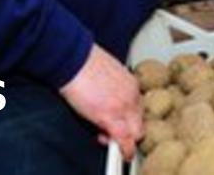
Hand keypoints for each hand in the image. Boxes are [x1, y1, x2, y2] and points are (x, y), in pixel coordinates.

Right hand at [59, 45, 142, 159]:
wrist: (73, 59)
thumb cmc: (83, 63)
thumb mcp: (107, 74)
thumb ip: (113, 88)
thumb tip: (108, 100)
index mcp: (131, 83)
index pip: (138, 106)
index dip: (129, 117)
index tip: (120, 120)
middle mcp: (132, 95)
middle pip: (140, 120)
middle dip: (128, 130)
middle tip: (112, 132)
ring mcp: (123, 106)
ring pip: (136, 132)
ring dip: (125, 140)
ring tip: (108, 139)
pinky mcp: (109, 117)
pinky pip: (124, 139)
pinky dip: (125, 149)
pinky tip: (124, 153)